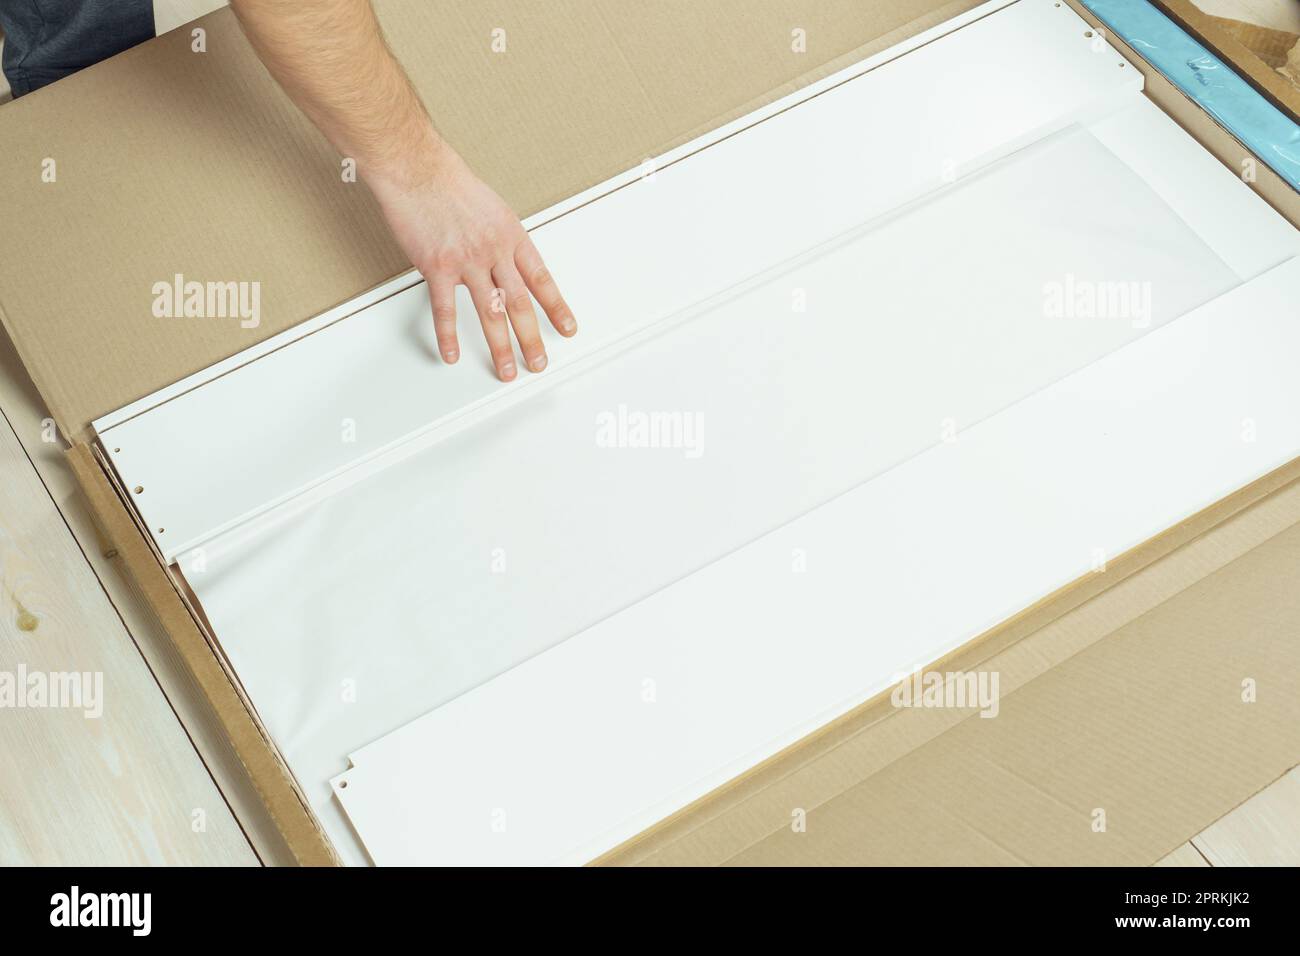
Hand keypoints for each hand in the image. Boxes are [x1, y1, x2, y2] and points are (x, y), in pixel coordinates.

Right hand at [371, 143, 575, 380]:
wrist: (417, 167)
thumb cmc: (448, 181)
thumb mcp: (491, 206)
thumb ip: (500, 238)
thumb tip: (506, 260)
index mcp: (512, 236)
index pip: (542, 280)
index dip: (557, 307)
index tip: (567, 328)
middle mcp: (494, 251)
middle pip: (520, 304)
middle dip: (532, 338)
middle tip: (539, 363)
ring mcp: (467, 261)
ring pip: (490, 313)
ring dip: (501, 347)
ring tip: (508, 371)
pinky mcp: (437, 267)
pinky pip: (445, 310)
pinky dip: (448, 336)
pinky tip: (452, 354)